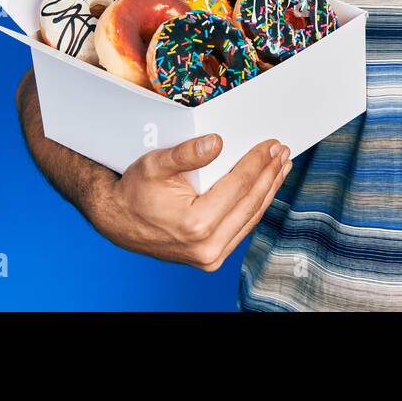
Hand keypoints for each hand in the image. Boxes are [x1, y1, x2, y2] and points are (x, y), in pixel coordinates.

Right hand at [95, 135, 291, 271]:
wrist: (119, 222)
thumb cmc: (135, 191)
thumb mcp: (155, 165)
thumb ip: (186, 154)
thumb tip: (216, 142)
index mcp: (195, 225)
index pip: (239, 186)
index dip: (258, 162)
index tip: (272, 144)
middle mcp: (206, 247)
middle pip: (251, 202)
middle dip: (269, 174)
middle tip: (282, 151)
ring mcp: (211, 257)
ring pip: (251, 217)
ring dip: (268, 189)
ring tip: (281, 166)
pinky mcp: (212, 258)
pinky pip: (242, 227)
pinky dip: (256, 205)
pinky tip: (265, 187)